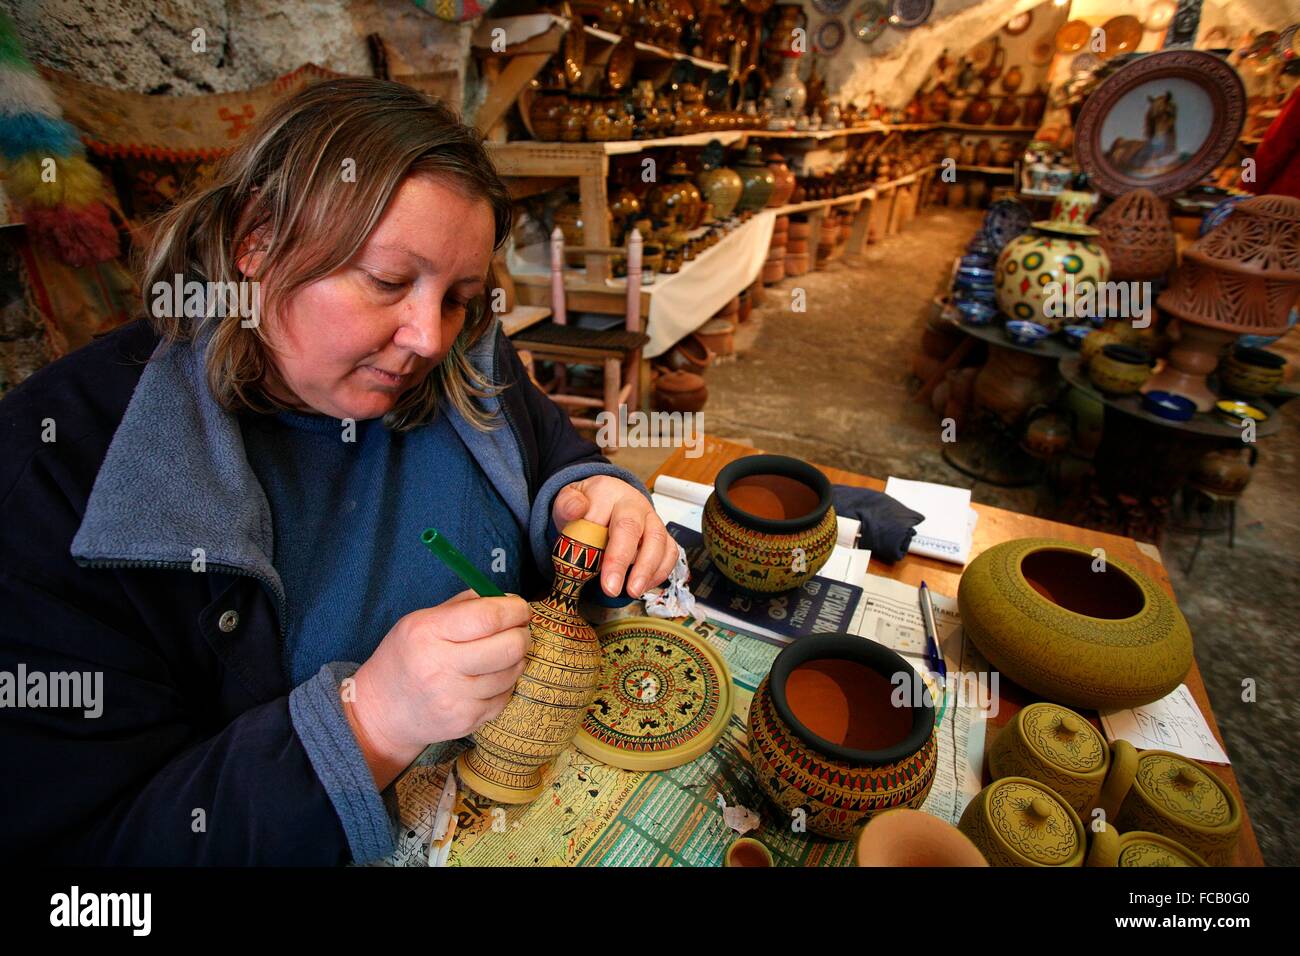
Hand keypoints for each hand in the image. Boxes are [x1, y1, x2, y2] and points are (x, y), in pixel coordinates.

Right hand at [344, 589, 531, 788]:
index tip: (520, 607)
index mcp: (428, 633)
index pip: (487, 617)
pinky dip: (505, 684)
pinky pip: (505, 696)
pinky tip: (488, 678)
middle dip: (523, 634)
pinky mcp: (466, 721)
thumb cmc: (406, 657)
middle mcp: (440, 667)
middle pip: (509, 647)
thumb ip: (462, 606)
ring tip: (500, 654)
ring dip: (516, 659)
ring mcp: (455, 699)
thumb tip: (505, 599)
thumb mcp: (420, 621)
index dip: (514, 609)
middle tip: (519, 630)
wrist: (381, 711)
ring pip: (512, 672)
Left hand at [551, 475, 676, 598]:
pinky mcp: (661, 535)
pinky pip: (670, 553)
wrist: (600, 500)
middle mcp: (635, 504)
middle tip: (612, 589)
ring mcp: (651, 519)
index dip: (609, 552)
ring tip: (632, 592)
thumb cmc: (585, 507)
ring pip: (659, 542)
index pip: (610, 519)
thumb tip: (575, 509)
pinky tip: (643, 587)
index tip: (598, 576)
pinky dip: (659, 572)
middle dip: (625, 563)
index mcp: (611, 493)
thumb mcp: (566, 502)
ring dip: (648, 571)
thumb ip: (567, 505)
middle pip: (636, 530)